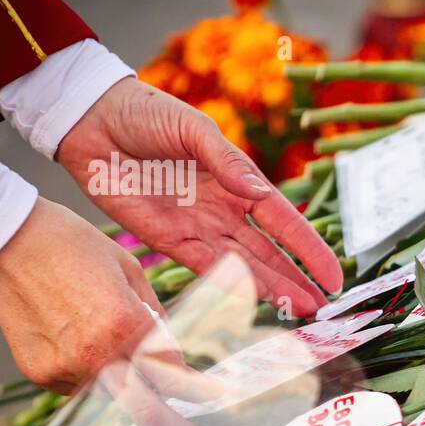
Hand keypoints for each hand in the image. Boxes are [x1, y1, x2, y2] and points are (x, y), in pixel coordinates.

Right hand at [0, 197, 210, 425]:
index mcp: (126, 324)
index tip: (213, 397)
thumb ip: (155, 317)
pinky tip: (83, 341)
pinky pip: (79, 386)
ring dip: (129, 390)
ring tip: (128, 367)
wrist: (6, 241)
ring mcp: (65, 368)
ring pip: (112, 396)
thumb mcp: (130, 271)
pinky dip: (93, 374)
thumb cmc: (73, 246)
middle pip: (145, 408)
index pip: (173, 373)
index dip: (197, 388)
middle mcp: (96, 354)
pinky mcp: (40, 373)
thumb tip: (173, 351)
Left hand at [56, 78, 341, 316]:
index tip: (333, 274)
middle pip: (268, 252)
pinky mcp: (166, 239)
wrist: (91, 121)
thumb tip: (259, 192)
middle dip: (296, 279)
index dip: (309, 249)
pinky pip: (203, 267)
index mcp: (238, 180)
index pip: (284, 221)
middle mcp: (224, 209)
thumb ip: (227, 161)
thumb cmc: (145, 114)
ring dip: (270, 289)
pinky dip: (228, 284)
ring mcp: (197, 227)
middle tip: (321, 307)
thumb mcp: (192, 129)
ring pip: (242, 266)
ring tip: (298, 311)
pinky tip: (253, 300)